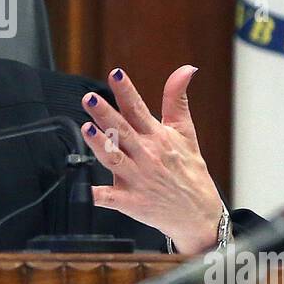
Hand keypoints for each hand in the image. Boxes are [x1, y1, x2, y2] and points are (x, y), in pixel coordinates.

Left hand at [78, 66, 224, 253]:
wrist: (198, 214)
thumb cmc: (189, 170)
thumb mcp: (186, 132)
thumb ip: (177, 100)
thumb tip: (186, 69)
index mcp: (157, 137)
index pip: (138, 109)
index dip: (126, 91)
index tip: (115, 74)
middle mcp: (146, 156)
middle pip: (122, 131)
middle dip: (105, 114)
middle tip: (90, 99)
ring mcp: (137, 179)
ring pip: (114, 159)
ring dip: (101, 145)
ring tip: (87, 129)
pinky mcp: (131, 202)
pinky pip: (110, 199)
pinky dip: (98, 195)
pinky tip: (85, 189)